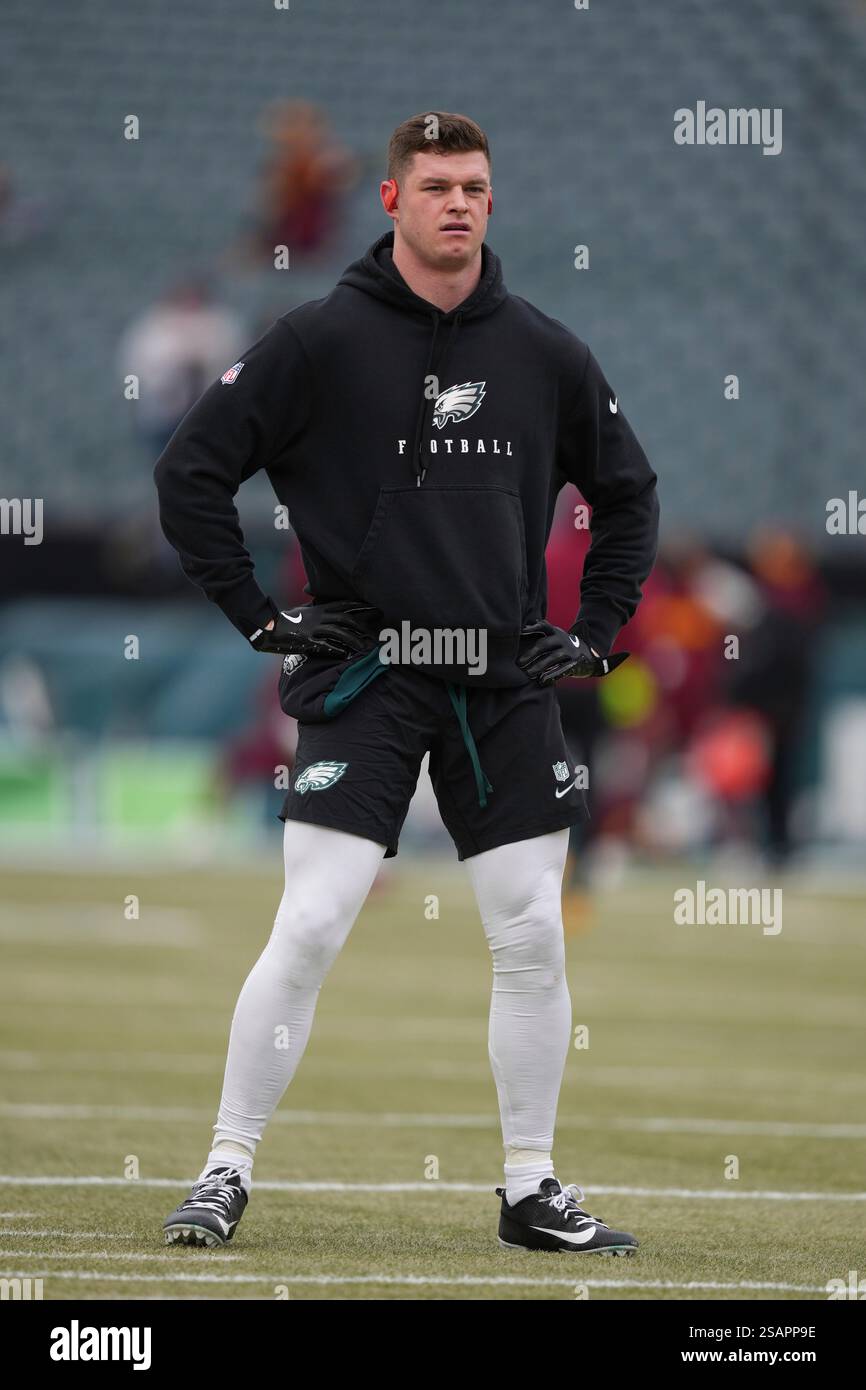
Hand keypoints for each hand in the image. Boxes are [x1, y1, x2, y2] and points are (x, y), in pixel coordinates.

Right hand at [250, 600, 381, 658]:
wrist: (269, 626)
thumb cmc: (288, 619)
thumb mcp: (305, 610)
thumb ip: (318, 609)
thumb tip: (330, 609)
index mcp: (320, 608)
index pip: (345, 605)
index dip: (361, 607)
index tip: (374, 608)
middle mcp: (319, 617)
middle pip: (346, 619)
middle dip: (362, 624)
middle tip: (375, 631)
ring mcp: (313, 629)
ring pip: (339, 632)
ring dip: (353, 640)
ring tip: (364, 647)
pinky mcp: (307, 641)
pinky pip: (325, 645)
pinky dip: (337, 649)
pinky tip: (346, 654)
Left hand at [516, 620, 628, 685]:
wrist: (591, 657)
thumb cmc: (566, 648)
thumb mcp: (557, 638)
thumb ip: (544, 634)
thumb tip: (524, 629)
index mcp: (557, 633)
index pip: (543, 627)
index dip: (532, 628)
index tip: (522, 631)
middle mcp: (563, 640)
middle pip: (544, 644)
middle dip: (531, 653)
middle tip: (519, 663)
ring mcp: (570, 651)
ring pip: (552, 658)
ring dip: (539, 666)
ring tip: (528, 674)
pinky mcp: (575, 663)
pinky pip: (562, 670)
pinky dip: (551, 675)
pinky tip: (542, 680)